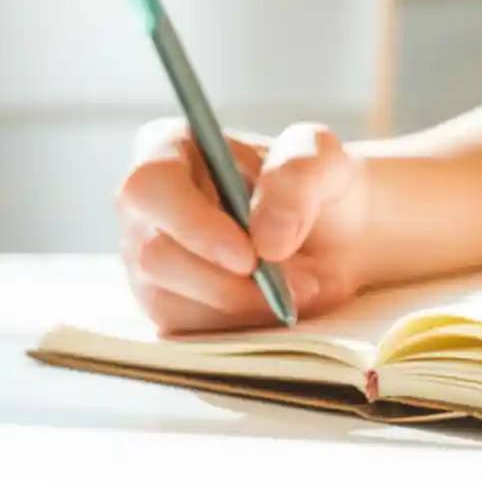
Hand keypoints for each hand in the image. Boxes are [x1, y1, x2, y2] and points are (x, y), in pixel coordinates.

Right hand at [116, 118, 368, 334]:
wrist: (336, 236)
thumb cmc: (318, 186)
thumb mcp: (322, 159)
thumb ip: (296, 178)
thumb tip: (266, 240)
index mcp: (169, 149)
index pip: (152, 188)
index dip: (194, 226)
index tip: (250, 257)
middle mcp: (146, 207)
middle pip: (156, 256)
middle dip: (230, 282)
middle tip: (300, 284)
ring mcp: (147, 260)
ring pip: (169, 301)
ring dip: (242, 308)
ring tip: (302, 292)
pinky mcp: (166, 305)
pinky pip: (186, 332)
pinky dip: (240, 328)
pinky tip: (277, 308)